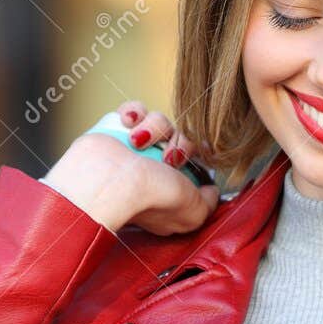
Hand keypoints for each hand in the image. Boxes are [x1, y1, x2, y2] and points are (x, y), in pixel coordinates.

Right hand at [41, 100, 218, 234]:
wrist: (111, 183)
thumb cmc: (150, 200)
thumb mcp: (193, 213)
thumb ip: (208, 203)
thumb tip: (212, 190)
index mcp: (167, 186)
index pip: (189, 161)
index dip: (191, 156)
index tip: (187, 161)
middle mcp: (150, 167)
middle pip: (179, 136)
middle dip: (178, 142)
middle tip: (168, 158)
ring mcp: (132, 148)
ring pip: (159, 121)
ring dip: (155, 128)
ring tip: (139, 142)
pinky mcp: (115, 131)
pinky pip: (134, 110)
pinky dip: (133, 112)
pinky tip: (129, 124)